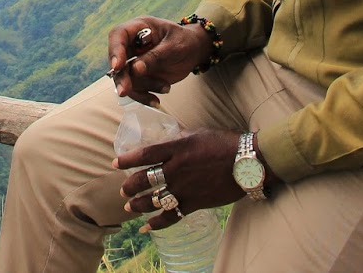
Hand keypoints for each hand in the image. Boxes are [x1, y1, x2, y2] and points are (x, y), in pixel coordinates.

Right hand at [106, 17, 215, 104]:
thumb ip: (155, 56)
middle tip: (124, 91)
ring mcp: (134, 61)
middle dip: (122, 77)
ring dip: (142, 88)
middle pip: (117, 60)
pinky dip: (144, 96)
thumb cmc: (185, 41)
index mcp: (138, 28)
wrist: (194, 51)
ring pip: (125, 78)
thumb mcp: (174, 46)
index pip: (118, 35)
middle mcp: (132, 45)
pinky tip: (156, 101)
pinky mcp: (139, 76)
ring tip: (166, 88)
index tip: (118, 67)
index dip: (115, 50)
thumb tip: (135, 69)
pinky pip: (135, 89)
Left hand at [116, 129, 249, 230]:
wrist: (247, 162)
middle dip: (129, 186)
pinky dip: (156, 223)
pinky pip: (170, 216)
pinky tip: (146, 227)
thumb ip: (179, 140)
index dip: (127, 159)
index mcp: (176, 148)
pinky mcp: (194, 203)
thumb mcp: (197, 134)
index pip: (144, 155)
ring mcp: (184, 188)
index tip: (115, 163)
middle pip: (144, 180)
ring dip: (138, 205)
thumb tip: (166, 140)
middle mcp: (176, 169)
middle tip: (123, 190)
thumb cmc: (224, 144)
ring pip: (152, 199)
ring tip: (129, 207)